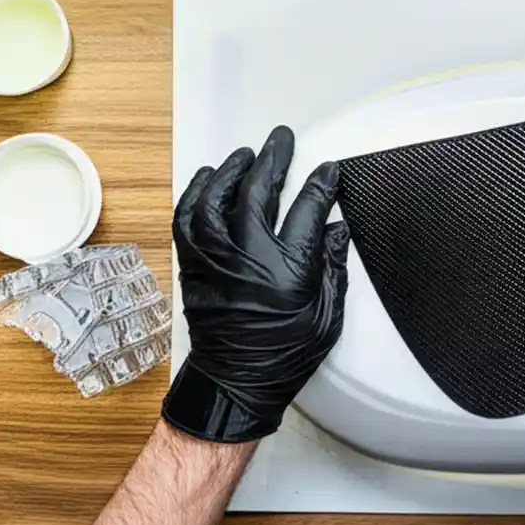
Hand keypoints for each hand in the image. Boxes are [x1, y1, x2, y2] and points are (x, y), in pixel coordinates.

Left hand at [163, 125, 349, 443]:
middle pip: (258, 190)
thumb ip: (334, 266)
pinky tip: (206, 180)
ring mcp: (215, 260)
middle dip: (273, 158)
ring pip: (216, 198)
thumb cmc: (284, 355)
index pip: (307, 208)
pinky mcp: (194, 267)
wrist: (238, 382)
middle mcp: (248, 258)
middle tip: (281, 141)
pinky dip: (195, 195)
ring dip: (230, 171)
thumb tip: (337, 229)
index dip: (320, 183)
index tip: (327, 170)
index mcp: (289, 270)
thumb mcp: (328, 315)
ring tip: (244, 155)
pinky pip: (187, 219)